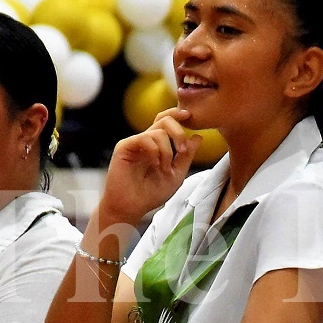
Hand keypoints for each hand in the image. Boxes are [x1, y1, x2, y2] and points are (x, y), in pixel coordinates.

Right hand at [98, 108, 197, 224]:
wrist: (131, 207)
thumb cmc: (151, 194)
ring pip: (158, 131)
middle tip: (182, 150)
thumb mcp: (176, 174)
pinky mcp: (124, 147)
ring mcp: (134, 143)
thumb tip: (198, 137)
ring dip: (167, 150)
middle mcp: (145, 141)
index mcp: (157, 145)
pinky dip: (155, 151)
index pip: (166, 121)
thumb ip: (186, 156)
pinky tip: (155, 165)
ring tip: (165, 168)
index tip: (190, 116)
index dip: (177, 115)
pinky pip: (145, 138)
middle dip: (179, 132)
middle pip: (164, 119)